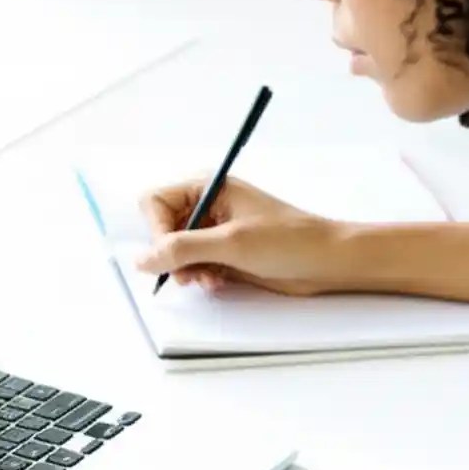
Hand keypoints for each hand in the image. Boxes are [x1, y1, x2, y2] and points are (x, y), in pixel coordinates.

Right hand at [135, 176, 358, 295]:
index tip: (169, 254)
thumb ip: (182, 249)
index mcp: (207, 186)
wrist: (326, 262)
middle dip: (173, 255)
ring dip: (188, 270)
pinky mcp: (224, 253)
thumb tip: (142, 260)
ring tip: (208, 280)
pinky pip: (195, 266)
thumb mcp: (230, 243)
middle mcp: (207, 205)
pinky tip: (218, 283)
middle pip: (163, 230)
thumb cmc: (287, 240)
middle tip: (189, 274)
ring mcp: (215, 230)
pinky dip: (201, 277)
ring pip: (177, 252)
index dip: (156, 230)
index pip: (155, 202)